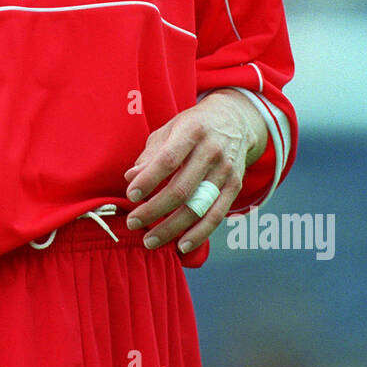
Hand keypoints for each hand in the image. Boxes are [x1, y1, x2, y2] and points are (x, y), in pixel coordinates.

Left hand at [123, 90, 267, 255]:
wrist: (235, 121)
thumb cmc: (192, 128)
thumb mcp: (169, 130)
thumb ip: (150, 155)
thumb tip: (131, 178)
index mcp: (192, 131)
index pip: (168, 159)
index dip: (148, 180)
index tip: (131, 195)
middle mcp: (212, 151)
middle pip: (182, 189)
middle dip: (154, 210)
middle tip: (133, 223)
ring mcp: (226, 170)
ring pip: (198, 207)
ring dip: (172, 228)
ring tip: (149, 241)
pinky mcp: (234, 186)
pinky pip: (216, 216)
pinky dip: (199, 234)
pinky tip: (180, 246)